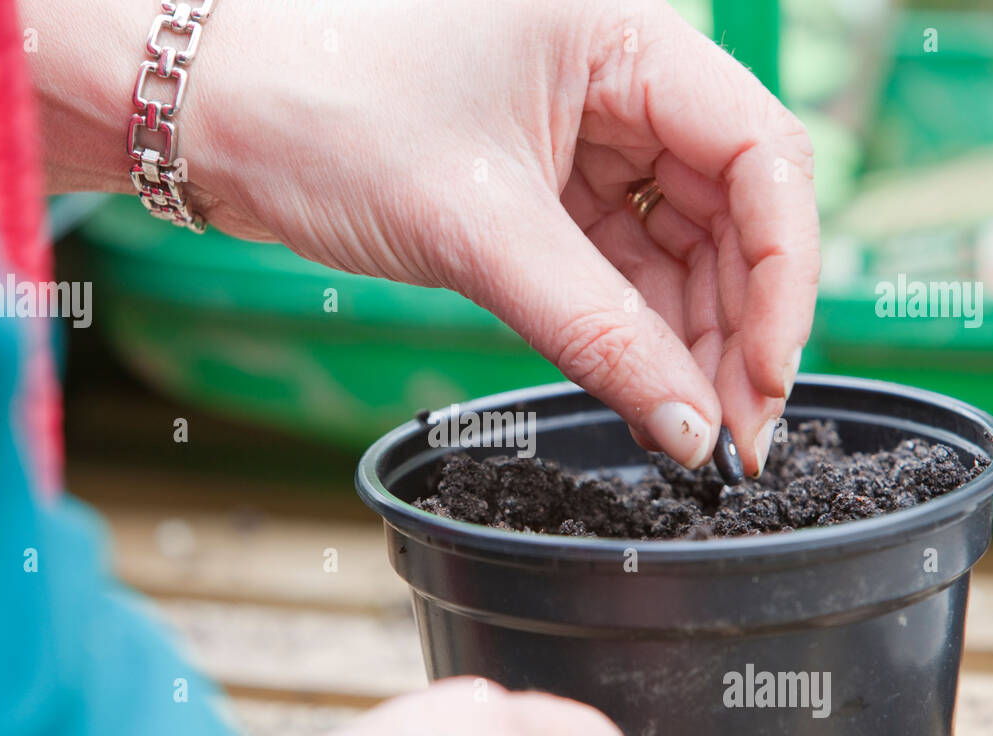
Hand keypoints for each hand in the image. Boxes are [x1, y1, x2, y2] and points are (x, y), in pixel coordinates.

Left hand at [26, 0, 818, 472]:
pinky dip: (634, 325)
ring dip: (692, 337)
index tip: (767, 382)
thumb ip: (597, 332)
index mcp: (623, 35)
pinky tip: (648, 388)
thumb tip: (691, 429)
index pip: (760, 153)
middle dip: (739, 325)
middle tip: (736, 438)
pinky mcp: (540, 180)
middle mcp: (617, 74)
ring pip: (679, 242)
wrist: (210, 118)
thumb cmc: (324, 117)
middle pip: (731, 208)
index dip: (783, 276)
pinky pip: (618, 258)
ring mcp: (581, 129)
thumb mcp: (477, 229)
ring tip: (694, 432)